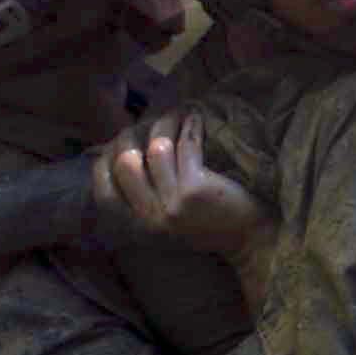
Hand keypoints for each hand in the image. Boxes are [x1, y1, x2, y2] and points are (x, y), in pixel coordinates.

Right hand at [92, 108, 268, 259]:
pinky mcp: (195, 189)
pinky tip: (195, 118)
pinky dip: (190, 126)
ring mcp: (173, 203)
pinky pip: (186, 145)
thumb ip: (146, 200)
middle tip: (150, 122)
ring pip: (156, 149)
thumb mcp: (168, 223)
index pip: (104, 194)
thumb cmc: (211, 225)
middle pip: (125, 164)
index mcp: (140, 228)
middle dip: (134, 136)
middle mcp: (152, 218)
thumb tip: (123, 156)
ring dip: (166, 124)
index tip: (116, 143)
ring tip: (177, 114)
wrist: (251, 240)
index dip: (104, 163)